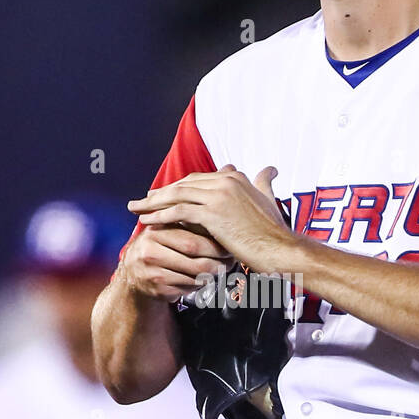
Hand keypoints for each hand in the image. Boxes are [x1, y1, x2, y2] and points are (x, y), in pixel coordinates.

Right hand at [118, 220, 232, 302]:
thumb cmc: (157, 248)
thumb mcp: (164, 231)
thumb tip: (218, 224)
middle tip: (230, 261)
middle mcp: (150, 253)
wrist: (132, 274)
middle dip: (218, 263)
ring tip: (220, 269)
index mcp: (155, 232)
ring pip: (194, 278)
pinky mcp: (157, 290)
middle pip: (195, 262)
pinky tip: (202, 279)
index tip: (228, 246)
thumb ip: (184, 225)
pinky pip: (187, 289)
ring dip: (212, 276)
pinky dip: (199, 285)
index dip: (214, 246)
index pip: (192, 241)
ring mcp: (153, 274)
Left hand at [127, 166, 289, 275]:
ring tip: (137, 209)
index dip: (178, 187)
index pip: (197, 179)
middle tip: (143, 200)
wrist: (280, 248)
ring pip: (177, 195)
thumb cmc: (275, 231)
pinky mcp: (213, 213)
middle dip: (161, 192)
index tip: (162, 194)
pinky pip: (179, 211)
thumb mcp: (269, 199)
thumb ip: (264, 182)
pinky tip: (148, 221)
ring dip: (153, 202)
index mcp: (234, 178)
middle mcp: (225, 181)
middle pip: (184, 184)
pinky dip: (160, 215)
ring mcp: (218, 196)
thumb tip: (270, 170)